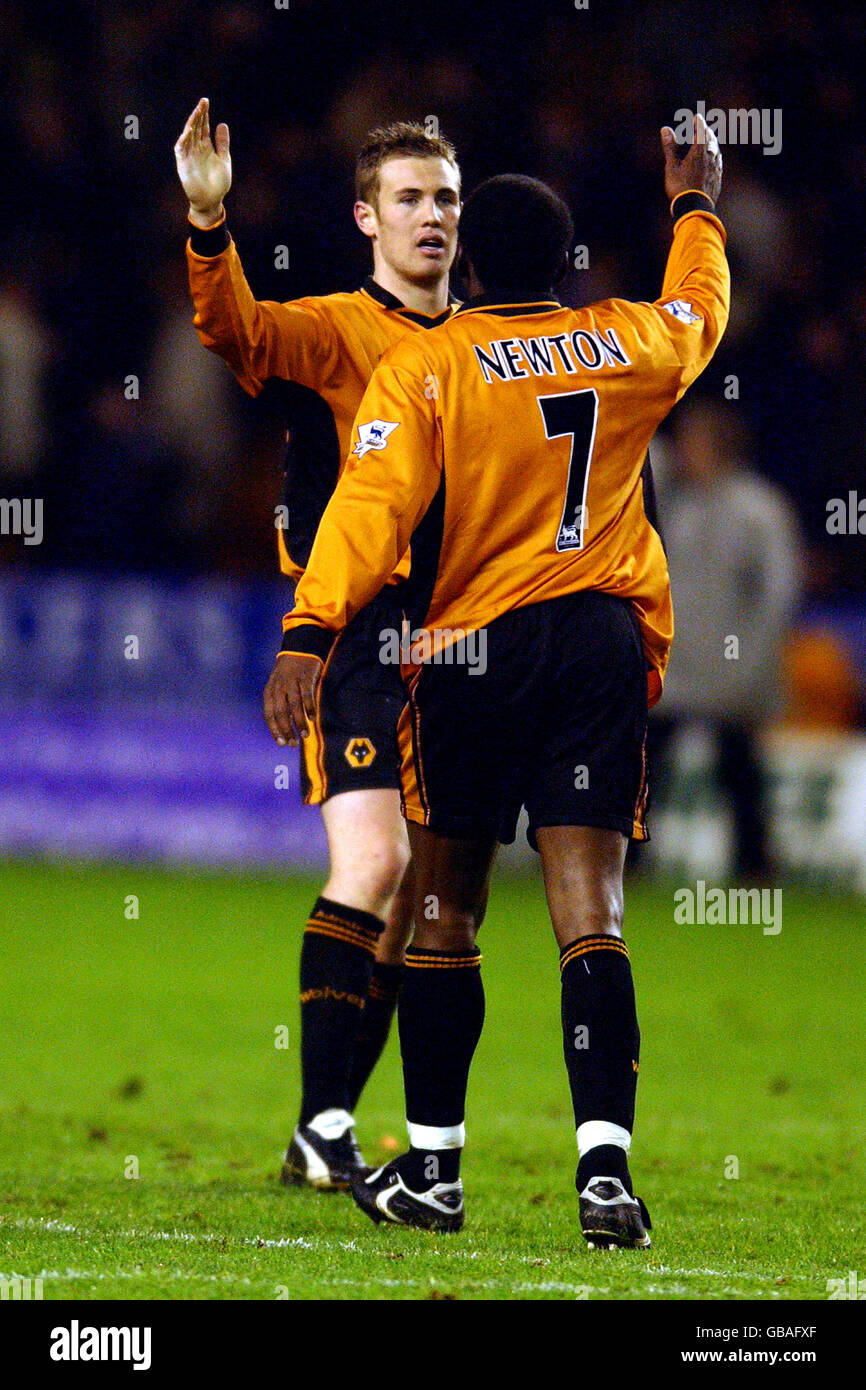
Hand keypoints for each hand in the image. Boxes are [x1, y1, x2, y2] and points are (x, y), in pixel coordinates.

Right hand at [174, 97, 231, 226]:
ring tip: (197, 112)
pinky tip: (188, 130)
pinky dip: (184, 140)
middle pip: (196, 127)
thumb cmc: (218, 183)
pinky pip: (181, 149)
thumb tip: (222, 123)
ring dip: (191, 124)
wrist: (212, 200)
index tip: (206, 102)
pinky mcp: (183, 164)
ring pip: (188, 135)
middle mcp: (196, 148)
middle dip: (198, 115)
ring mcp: (189, 155)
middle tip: (202, 102)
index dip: (204, 115)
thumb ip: (222, 143)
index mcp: (206, 147)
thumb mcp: (224, 160)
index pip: (203, 127)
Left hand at [263, 653, 321, 746]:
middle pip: (281, 712)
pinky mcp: (305, 678)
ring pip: (294, 706)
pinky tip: (312, 718)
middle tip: (294, 743)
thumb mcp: (278, 688)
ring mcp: (292, 682)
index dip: (275, 730)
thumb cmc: (288, 675)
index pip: (269, 715)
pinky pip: (306, 695)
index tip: (282, 743)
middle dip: (287, 730)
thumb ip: (279, 706)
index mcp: (270, 692)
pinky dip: (309, 707)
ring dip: (299, 722)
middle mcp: (279, 688)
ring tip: (305, 735)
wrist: (298, 651)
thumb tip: (285, 729)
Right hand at [661, 111, 721, 205]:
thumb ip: (670, 147)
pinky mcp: (718, 178)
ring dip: (712, 143)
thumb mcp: (672, 167)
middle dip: (706, 132)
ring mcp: (716, 167)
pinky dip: (715, 156)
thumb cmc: (681, 187)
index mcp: (700, 151)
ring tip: (709, 141)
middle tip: (703, 127)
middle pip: (711, 139)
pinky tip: (714, 159)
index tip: (697, 117)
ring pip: (716, 150)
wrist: (695, 208)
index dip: (698, 123)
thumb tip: (665, 129)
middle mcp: (711, 156)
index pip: (701, 131)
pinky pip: (718, 162)